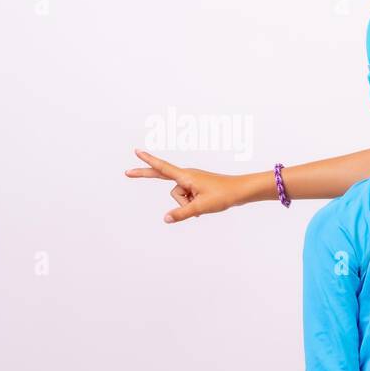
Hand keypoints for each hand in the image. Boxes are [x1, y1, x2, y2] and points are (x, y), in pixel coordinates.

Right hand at [125, 149, 250, 221]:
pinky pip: (187, 198)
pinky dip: (192, 205)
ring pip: (179, 196)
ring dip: (187, 204)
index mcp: (186, 176)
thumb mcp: (201, 207)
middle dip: (146, 176)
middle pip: (163, 179)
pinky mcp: (197, 187)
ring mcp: (192, 181)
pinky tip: (204, 207)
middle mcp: (187, 176)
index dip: (148, 161)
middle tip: (127, 173)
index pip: (162, 168)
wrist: (241, 191)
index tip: (136, 151)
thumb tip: (166, 219)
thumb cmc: (223, 195)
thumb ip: (182, 213)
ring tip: (203, 203)